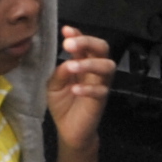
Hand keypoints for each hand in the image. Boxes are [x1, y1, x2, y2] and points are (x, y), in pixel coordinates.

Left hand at [48, 28, 114, 149]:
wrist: (69, 130)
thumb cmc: (63, 104)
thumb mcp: (54, 86)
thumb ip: (59, 73)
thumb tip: (66, 62)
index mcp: (82, 62)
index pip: (84, 44)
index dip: (78, 35)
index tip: (66, 30)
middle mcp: (94, 70)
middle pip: (102, 48)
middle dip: (88, 42)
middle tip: (70, 44)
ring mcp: (100, 84)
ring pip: (107, 66)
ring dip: (90, 64)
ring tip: (72, 67)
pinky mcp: (101, 100)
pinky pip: (101, 91)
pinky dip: (88, 89)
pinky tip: (75, 90)